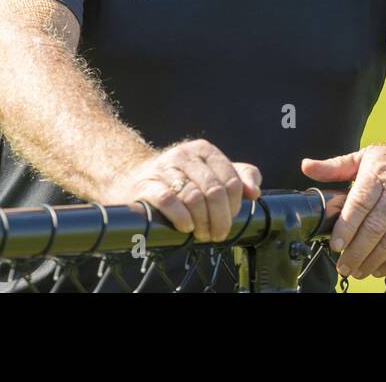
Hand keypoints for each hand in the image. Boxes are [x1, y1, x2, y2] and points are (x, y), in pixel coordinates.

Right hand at [103, 139, 261, 242]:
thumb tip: (255, 192)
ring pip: (194, 197)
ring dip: (202, 222)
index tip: (230, 220)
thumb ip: (240, 177)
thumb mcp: (211, 174)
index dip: (234, 206)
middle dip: (220, 218)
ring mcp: (165, 167)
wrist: (130, 179)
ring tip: (202, 234)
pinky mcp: (147, 184)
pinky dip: (181, 217)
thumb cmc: (179, 181)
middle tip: (217, 234)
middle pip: (215, 191)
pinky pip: (169, 201)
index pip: (232, 180)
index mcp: (204, 150)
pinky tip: (186, 227)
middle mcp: (185, 154)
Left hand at [301, 136, 385, 279]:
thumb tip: (305, 167)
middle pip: (375, 226)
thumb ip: (335, 166)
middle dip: (357, 251)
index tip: (335, 245)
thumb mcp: (365, 156)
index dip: (347, 227)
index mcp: (377, 174)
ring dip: (373, 260)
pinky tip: (380, 269)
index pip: (360, 204)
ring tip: (358, 271)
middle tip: (343, 266)